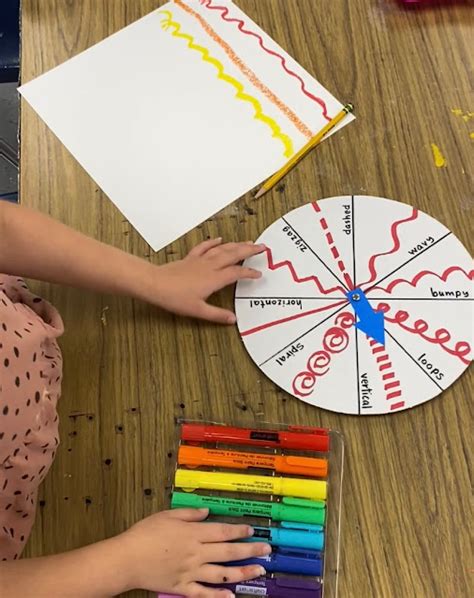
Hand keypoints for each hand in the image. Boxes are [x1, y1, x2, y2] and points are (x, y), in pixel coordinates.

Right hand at [117, 508, 270, 596]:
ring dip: (242, 572)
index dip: (240, 531)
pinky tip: (231, 597)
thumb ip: (189, 514)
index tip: (253, 531)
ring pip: (222, 574)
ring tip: (258, 571)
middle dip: (250, 550)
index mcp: (193, 533)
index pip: (223, 531)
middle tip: (266, 550)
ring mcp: (190, 572)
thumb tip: (207, 511)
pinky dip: (218, 596)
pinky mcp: (182, 587)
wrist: (126, 559)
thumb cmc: (144, 534)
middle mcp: (196, 553)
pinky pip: (204, 594)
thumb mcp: (167, 515)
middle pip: (228, 551)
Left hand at [146, 239, 264, 323]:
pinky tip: (220, 239)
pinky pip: (205, 247)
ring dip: (236, 245)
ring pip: (222, 249)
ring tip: (248, 242)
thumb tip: (232, 319)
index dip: (249, 273)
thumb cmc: (175, 297)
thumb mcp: (198, 310)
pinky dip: (214, 242)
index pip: (237, 273)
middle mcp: (210, 266)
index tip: (259, 274)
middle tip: (262, 247)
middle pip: (234, 255)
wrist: (155, 284)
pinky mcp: (190, 258)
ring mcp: (200, 260)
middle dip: (249, 250)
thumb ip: (217, 314)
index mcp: (214, 279)